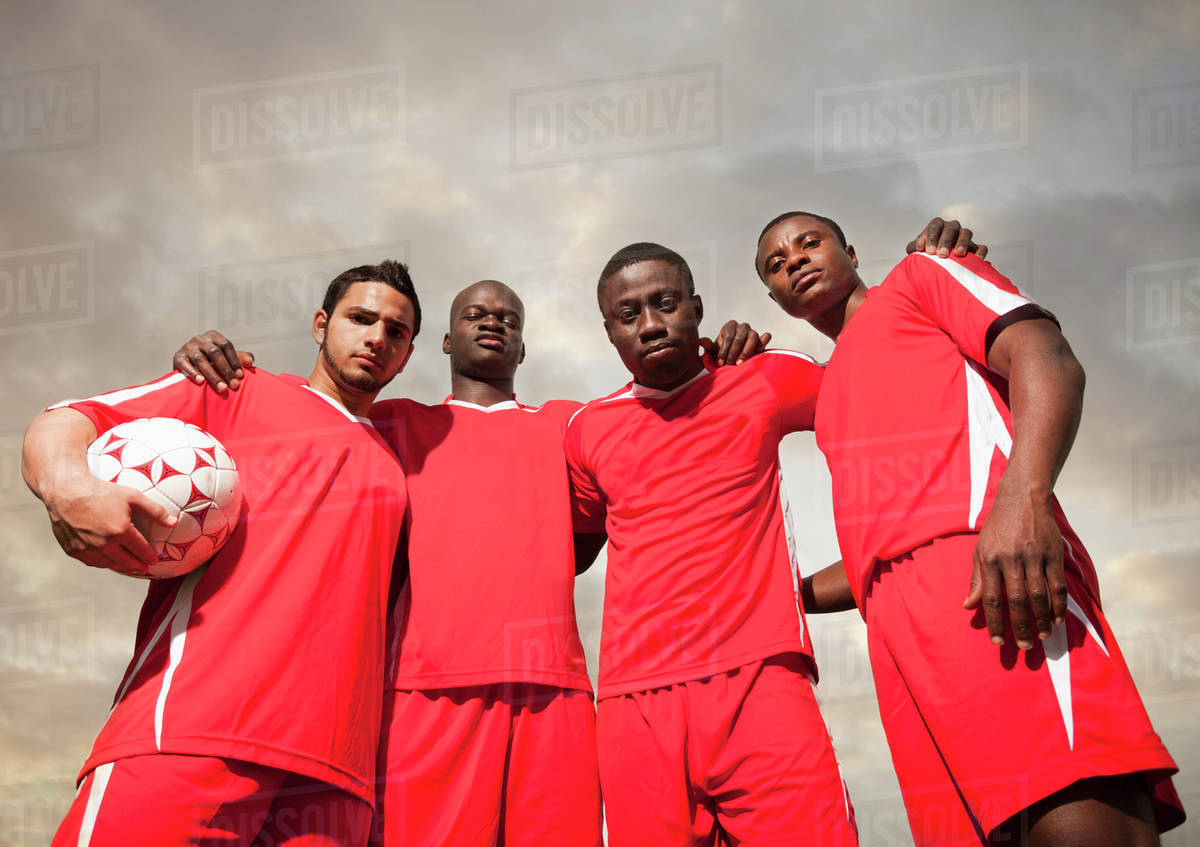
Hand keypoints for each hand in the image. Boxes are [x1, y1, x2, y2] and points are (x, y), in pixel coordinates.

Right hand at [43, 476, 176, 576]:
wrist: (66, 492)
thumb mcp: (132, 496)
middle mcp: (104, 544)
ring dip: (121, 567)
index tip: (155, 560)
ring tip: (129, 567)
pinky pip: (92, 562)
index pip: (141, 550)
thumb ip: (155, 510)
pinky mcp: (73, 551)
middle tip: (144, 569)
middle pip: (126, 562)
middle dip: (138, 567)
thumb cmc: (102, 491)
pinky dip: (102, 563)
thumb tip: (174, 522)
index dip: (150, 557)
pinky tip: (108, 561)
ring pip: (109, 564)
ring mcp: (87, 549)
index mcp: (120, 532)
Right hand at [173, 330, 254, 393]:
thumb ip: (239, 358)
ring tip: (222, 388)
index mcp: (213, 336)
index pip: (226, 345)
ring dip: (213, 375)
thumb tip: (250, 360)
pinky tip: (201, 382)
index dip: (234, 360)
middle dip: (225, 370)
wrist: (187, 366)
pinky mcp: (177, 356)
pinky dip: (193, 372)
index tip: (240, 376)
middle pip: (215, 353)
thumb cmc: (212, 362)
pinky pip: (185, 364)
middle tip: (234, 385)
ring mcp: (187, 346)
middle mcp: (200, 338)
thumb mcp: (226, 358)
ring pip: (201, 360)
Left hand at [700, 320, 771, 366]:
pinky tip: (757, 353)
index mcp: (730, 326)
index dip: (724, 350)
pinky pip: (766, 337)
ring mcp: (753, 332)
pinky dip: (763, 343)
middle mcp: (742, 327)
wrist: (734, 359)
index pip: (728, 336)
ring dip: (747, 351)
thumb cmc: (723, 354)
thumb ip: (708, 346)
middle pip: (739, 337)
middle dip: (734, 352)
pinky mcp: (762, 339)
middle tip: (730, 364)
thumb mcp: (714, 352)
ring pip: (753, 336)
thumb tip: (701, 341)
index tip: (720, 362)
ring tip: (741, 363)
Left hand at [906, 217, 987, 259]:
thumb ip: (913, 247)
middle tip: (941, 254)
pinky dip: (981, 252)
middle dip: (945, 241)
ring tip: (958, 254)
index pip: (935, 226)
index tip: (926, 250)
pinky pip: (981, 247)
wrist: (938, 264)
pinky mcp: (975, 248)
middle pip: (951, 229)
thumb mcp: (916, 250)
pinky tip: (977, 259)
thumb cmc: (924, 255)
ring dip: (962, 242)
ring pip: (966, 233)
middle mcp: (952, 228)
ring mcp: (964, 237)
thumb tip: (916, 248)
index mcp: (937, 226)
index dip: (931, 237)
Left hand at [963, 491, 1068, 648]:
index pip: (991, 597)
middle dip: (1020, 626)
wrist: (1021, 500)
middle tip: (1024, 646)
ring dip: (1042, 620)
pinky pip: (1057, 585)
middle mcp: (1011, 559)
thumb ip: (977, 579)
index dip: (994, 622)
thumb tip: (967, 606)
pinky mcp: (1053, 554)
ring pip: (1039, 595)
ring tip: (1042, 637)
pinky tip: (1058, 619)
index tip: (998, 641)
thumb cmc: (997, 529)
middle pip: (1017, 600)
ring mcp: (1034, 556)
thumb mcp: (980, 550)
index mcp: (990, 559)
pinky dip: (1059, 605)